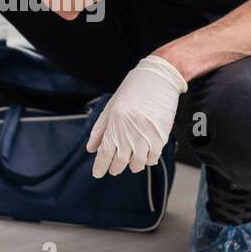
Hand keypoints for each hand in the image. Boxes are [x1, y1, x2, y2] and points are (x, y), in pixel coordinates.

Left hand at [86, 54, 186, 176]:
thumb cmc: (134, 89)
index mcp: (114, 124)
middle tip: (114, 169)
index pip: (104, 154)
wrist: (159, 78)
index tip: (98, 173)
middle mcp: (128, 132)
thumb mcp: (111, 106)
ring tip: (131, 160)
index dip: (100, 166)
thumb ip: (100, 129)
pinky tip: (145, 154)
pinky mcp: (160, 137)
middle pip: (119, 162)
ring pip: (137, 164)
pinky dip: (148, 160)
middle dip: (115, 168)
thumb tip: (91, 148)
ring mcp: (145, 136)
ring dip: (133, 165)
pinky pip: (153, 158)